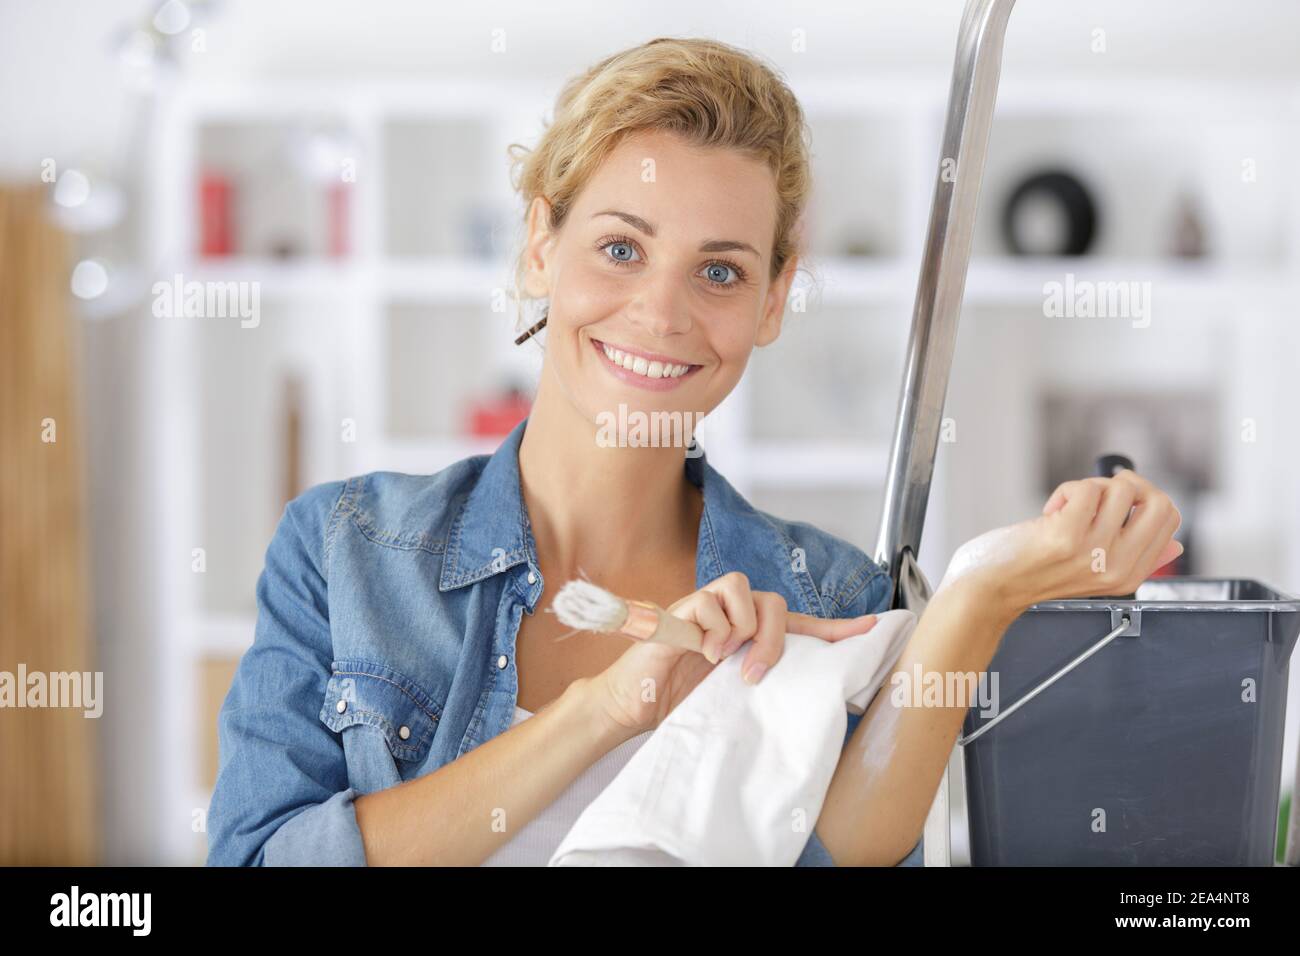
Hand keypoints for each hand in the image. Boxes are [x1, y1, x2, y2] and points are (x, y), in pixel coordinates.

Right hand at [587, 571, 879, 736]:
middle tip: (755, 673)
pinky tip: (701, 654)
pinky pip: (710, 601)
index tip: (871, 629)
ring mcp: (706, 610)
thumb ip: (766, 688)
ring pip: (744, 590)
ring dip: (742, 627)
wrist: (632, 705)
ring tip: (724, 659)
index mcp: (749, 637)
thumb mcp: (734, 699)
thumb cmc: (680, 701)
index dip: (835, 627)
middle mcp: (732, 617)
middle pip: (774, 602)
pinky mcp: (680, 611)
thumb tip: (807, 696)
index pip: (799, 624)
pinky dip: (712, 628)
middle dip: (773, 638)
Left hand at [936, 468, 1182, 615]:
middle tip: (1099, 493)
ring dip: (1088, 488)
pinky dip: (1066, 491)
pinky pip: (1085, 489)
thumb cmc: (1032, 574)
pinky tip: (1050, 512)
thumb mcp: (1095, 573)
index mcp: (1129, 575)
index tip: (1116, 500)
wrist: (988, 589)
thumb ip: (1137, 558)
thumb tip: (1175, 545)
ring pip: (1120, 488)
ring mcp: (1094, 552)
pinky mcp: (1066, 535)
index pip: (1169, 520)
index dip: (1144, 497)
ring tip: (1067, 509)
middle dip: (1129, 484)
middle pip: (1159, 501)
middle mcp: (1117, 567)